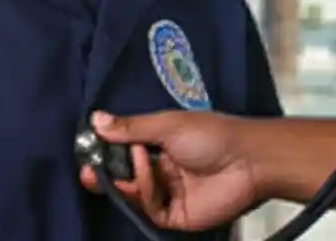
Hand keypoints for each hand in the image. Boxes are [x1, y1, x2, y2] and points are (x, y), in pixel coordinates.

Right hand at [79, 110, 262, 231]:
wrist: (247, 160)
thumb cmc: (212, 134)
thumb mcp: (168, 125)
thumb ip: (131, 127)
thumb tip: (96, 119)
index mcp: (163, 146)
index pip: (127, 152)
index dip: (107, 153)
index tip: (88, 149)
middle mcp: (165, 171)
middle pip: (127, 178)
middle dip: (107, 174)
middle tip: (89, 169)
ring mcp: (171, 194)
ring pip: (136, 196)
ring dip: (127, 180)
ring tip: (133, 161)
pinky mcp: (178, 216)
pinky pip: (151, 210)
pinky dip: (145, 194)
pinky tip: (149, 174)